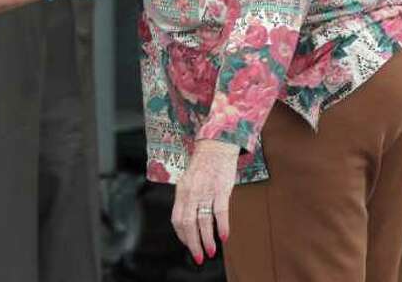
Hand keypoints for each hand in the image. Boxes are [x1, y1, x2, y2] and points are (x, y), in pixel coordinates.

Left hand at [172, 139, 238, 264]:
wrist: (216, 144)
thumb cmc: (203, 163)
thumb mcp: (189, 180)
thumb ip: (187, 198)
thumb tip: (189, 220)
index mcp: (182, 191)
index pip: (177, 219)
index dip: (182, 236)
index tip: (188, 245)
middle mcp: (192, 192)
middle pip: (188, 224)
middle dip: (193, 244)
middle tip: (198, 257)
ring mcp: (206, 191)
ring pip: (204, 222)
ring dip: (207, 240)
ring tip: (210, 252)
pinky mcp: (221, 189)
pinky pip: (220, 212)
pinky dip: (222, 227)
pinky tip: (224, 237)